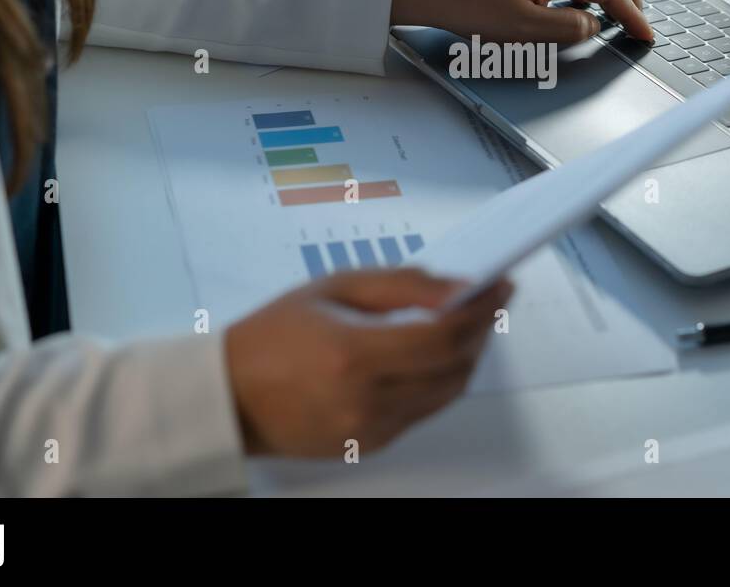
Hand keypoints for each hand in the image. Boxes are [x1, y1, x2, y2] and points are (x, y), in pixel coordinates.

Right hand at [224, 268, 511, 457]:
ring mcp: (370, 430)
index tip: (500, 286)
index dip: (481, 310)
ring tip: (466, 324)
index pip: (443, 336)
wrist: (229, 396)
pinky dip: (438, 381)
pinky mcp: (371, 445)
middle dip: (481, 331)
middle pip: (454, 368)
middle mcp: (366, 401)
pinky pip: (423, 411)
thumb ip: (402, 285)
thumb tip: (457, 287)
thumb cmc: (272, 336)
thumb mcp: (334, 288)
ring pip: (446, 394)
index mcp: (353, 356)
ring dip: (465, 357)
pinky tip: (433, 355)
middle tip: (488, 302)